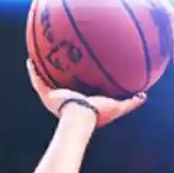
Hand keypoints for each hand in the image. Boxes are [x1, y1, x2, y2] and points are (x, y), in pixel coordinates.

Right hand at [26, 59, 145, 127]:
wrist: (82, 115)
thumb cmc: (99, 114)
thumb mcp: (118, 106)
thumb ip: (131, 102)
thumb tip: (144, 95)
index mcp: (81, 101)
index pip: (79, 90)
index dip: (79, 82)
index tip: (81, 71)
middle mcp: (66, 99)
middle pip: (61, 84)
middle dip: (60, 74)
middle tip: (59, 60)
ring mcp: (55, 97)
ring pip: (46, 81)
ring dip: (43, 70)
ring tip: (40, 57)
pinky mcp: (46, 94)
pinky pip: (36, 80)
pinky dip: (32, 71)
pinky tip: (29, 60)